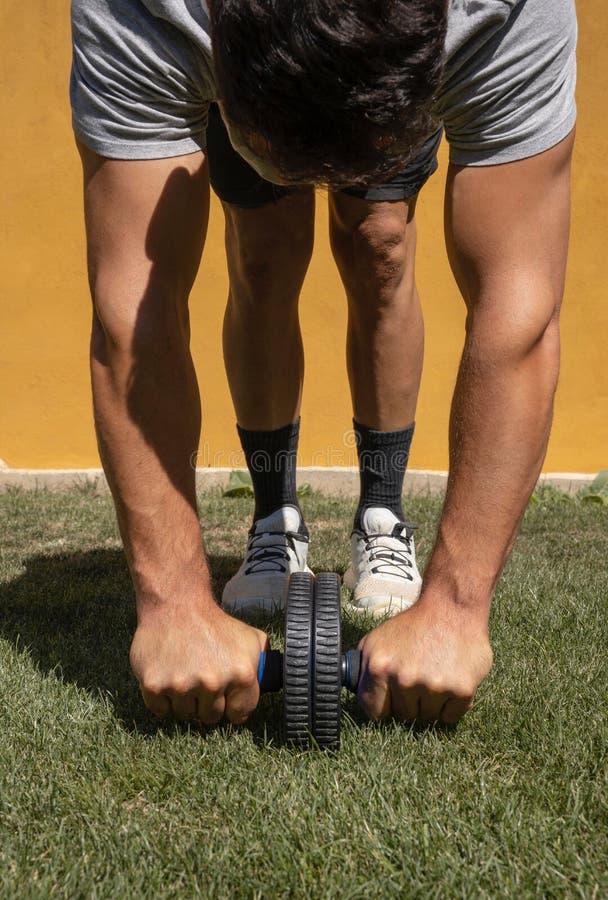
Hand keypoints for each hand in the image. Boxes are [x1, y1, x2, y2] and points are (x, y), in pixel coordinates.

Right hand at [129, 602, 267, 724]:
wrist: (176, 604)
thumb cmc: (214, 624)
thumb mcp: (250, 638)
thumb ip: (263, 664)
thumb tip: (271, 683)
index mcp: (241, 674)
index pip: (239, 715)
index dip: (231, 706)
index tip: (224, 698)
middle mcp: (212, 682)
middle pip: (210, 718)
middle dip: (207, 703)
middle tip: (201, 680)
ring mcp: (181, 685)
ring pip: (185, 715)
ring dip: (184, 701)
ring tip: (184, 674)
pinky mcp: (153, 685)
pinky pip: (160, 710)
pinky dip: (162, 699)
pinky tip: (167, 675)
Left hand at [357, 596, 492, 723]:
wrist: (453, 608)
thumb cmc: (413, 625)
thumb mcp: (377, 640)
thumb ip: (363, 668)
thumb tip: (356, 692)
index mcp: (379, 666)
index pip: (374, 711)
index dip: (384, 704)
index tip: (392, 696)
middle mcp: (404, 678)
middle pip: (403, 716)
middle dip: (410, 702)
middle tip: (419, 676)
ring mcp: (434, 686)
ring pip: (427, 718)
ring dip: (431, 703)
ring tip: (435, 674)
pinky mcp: (461, 690)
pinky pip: (450, 717)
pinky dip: (451, 705)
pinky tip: (451, 680)